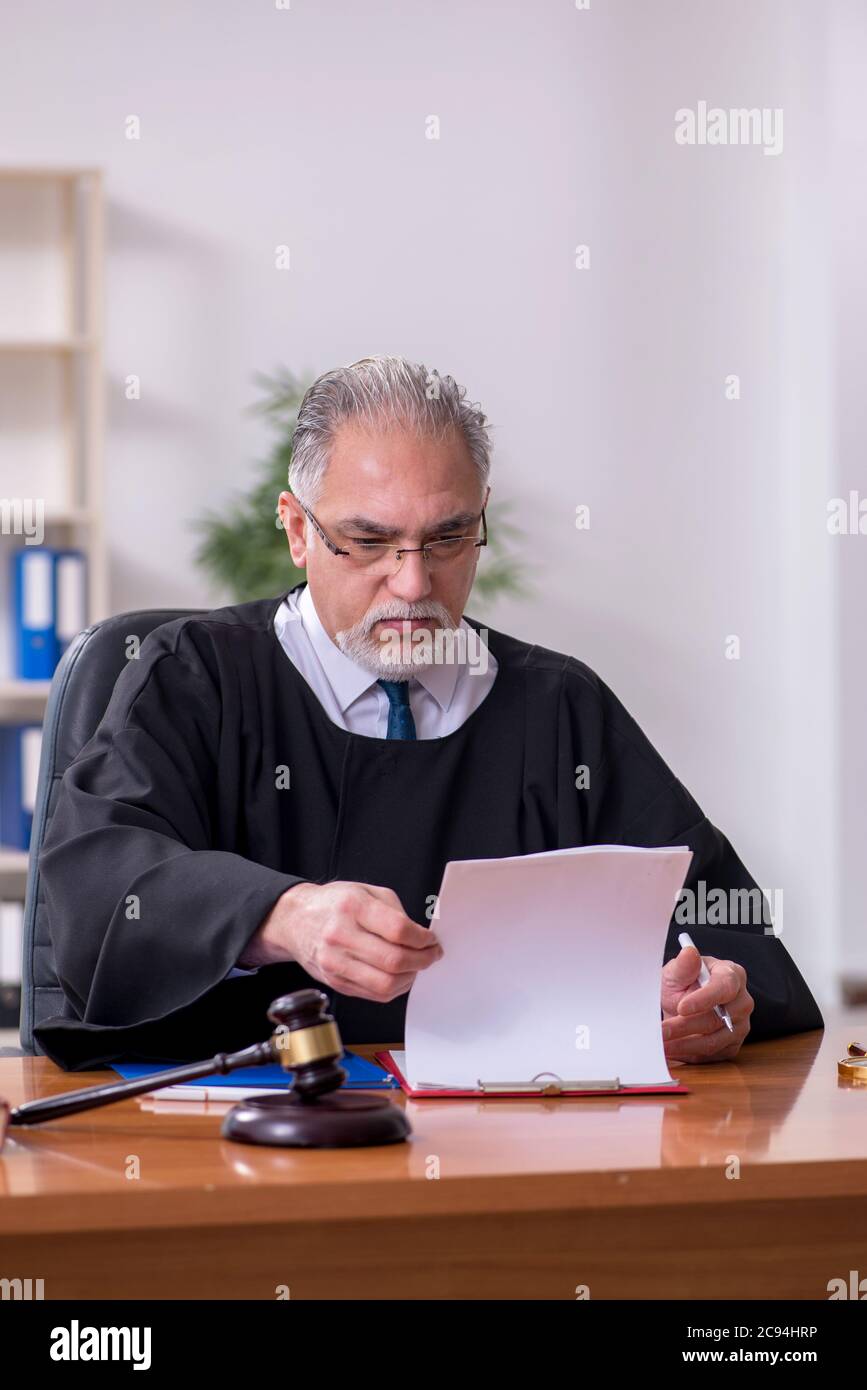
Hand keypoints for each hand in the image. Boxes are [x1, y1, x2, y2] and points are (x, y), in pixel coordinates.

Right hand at [239, 880, 442, 1002]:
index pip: (398, 930)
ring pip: (386, 984)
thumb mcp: (366, 892)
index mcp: (352, 906)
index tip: (431, 940)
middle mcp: (340, 935)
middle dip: (422, 960)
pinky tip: (400, 976)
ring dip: (410, 977)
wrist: (296, 920)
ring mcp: (335, 962)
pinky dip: (395, 988)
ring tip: (416, 966)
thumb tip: (421, 938)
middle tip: (431, 954)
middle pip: (394, 960)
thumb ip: (395, 912)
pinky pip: (374, 994)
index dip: (423, 939)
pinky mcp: (335, 982)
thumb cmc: (335, 904)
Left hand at [660, 945, 753, 1062]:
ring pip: (714, 1041)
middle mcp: (742, 1001)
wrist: (683, 1004)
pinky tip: (672, 1050)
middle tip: (662, 1031)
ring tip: (662, 1044)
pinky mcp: (732, 1045)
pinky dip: (690, 1055)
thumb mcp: (677, 972)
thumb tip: (689, 952)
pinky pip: (712, 1055)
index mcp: (732, 975)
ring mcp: (740, 1025)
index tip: (681, 1007)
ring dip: (684, 1044)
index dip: (703, 999)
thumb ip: (683, 965)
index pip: (724, 988)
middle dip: (686, 1026)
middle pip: (718, 1019)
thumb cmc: (683, 983)